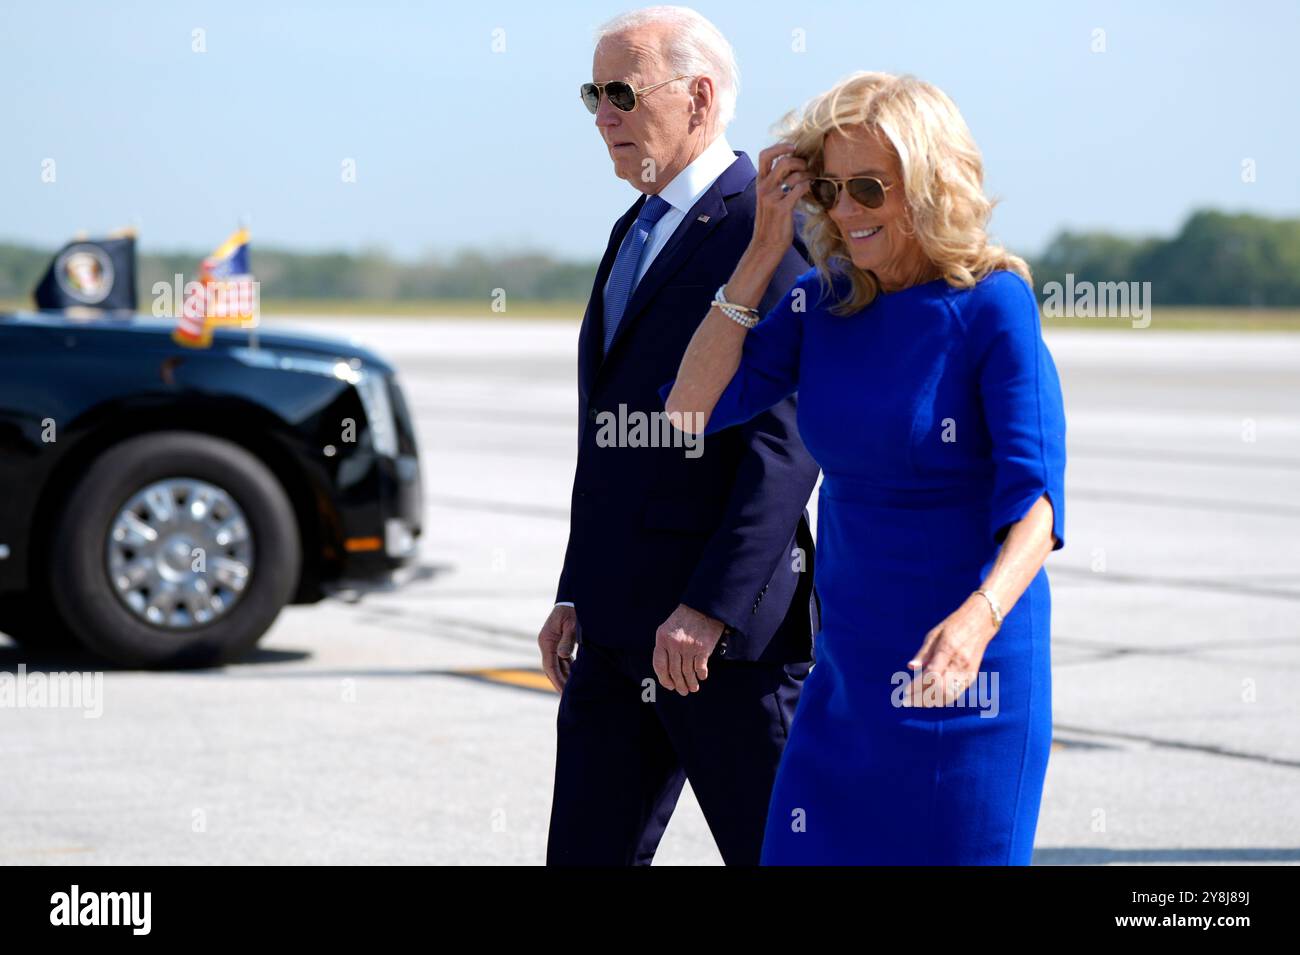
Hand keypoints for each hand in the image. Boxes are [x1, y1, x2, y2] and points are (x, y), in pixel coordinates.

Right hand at [538, 604, 577, 692]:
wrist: (572, 599)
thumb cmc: (572, 611)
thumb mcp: (571, 625)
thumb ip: (567, 640)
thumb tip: (562, 655)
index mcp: (546, 640)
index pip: (549, 665)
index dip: (556, 679)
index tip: (563, 691)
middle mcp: (546, 643)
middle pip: (551, 667)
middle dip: (559, 681)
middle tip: (567, 696)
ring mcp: (551, 642)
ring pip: (556, 664)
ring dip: (563, 676)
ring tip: (571, 689)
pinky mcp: (557, 641)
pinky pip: (561, 658)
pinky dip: (567, 668)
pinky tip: (574, 675)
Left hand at [653, 604, 724, 695]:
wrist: (703, 606)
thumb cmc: (685, 619)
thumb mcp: (668, 629)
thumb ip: (665, 647)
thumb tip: (666, 672)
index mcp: (662, 639)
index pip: (659, 665)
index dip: (664, 679)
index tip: (670, 686)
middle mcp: (674, 644)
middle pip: (674, 671)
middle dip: (679, 684)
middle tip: (683, 691)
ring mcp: (688, 646)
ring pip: (687, 672)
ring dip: (691, 683)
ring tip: (693, 688)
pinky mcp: (703, 648)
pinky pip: (700, 668)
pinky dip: (701, 675)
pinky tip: (702, 677)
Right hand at [751, 142, 810, 259]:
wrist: (766, 244)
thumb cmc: (771, 222)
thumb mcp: (768, 199)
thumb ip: (775, 183)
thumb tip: (793, 166)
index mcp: (759, 183)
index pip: (765, 155)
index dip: (780, 147)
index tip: (793, 147)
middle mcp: (764, 188)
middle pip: (784, 162)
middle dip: (800, 161)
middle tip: (807, 167)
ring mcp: (772, 198)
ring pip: (795, 175)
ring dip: (808, 175)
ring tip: (812, 178)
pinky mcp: (782, 208)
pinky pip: (800, 188)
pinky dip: (808, 186)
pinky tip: (810, 188)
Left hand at [902, 595, 997, 706]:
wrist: (980, 622)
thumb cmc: (953, 625)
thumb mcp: (934, 634)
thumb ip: (923, 653)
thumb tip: (910, 667)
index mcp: (948, 649)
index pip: (931, 674)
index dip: (917, 686)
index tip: (905, 692)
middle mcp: (959, 662)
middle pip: (939, 688)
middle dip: (922, 698)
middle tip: (908, 701)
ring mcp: (967, 670)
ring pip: (948, 695)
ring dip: (932, 701)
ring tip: (917, 701)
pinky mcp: (972, 675)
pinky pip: (957, 693)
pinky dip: (943, 699)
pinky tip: (932, 698)